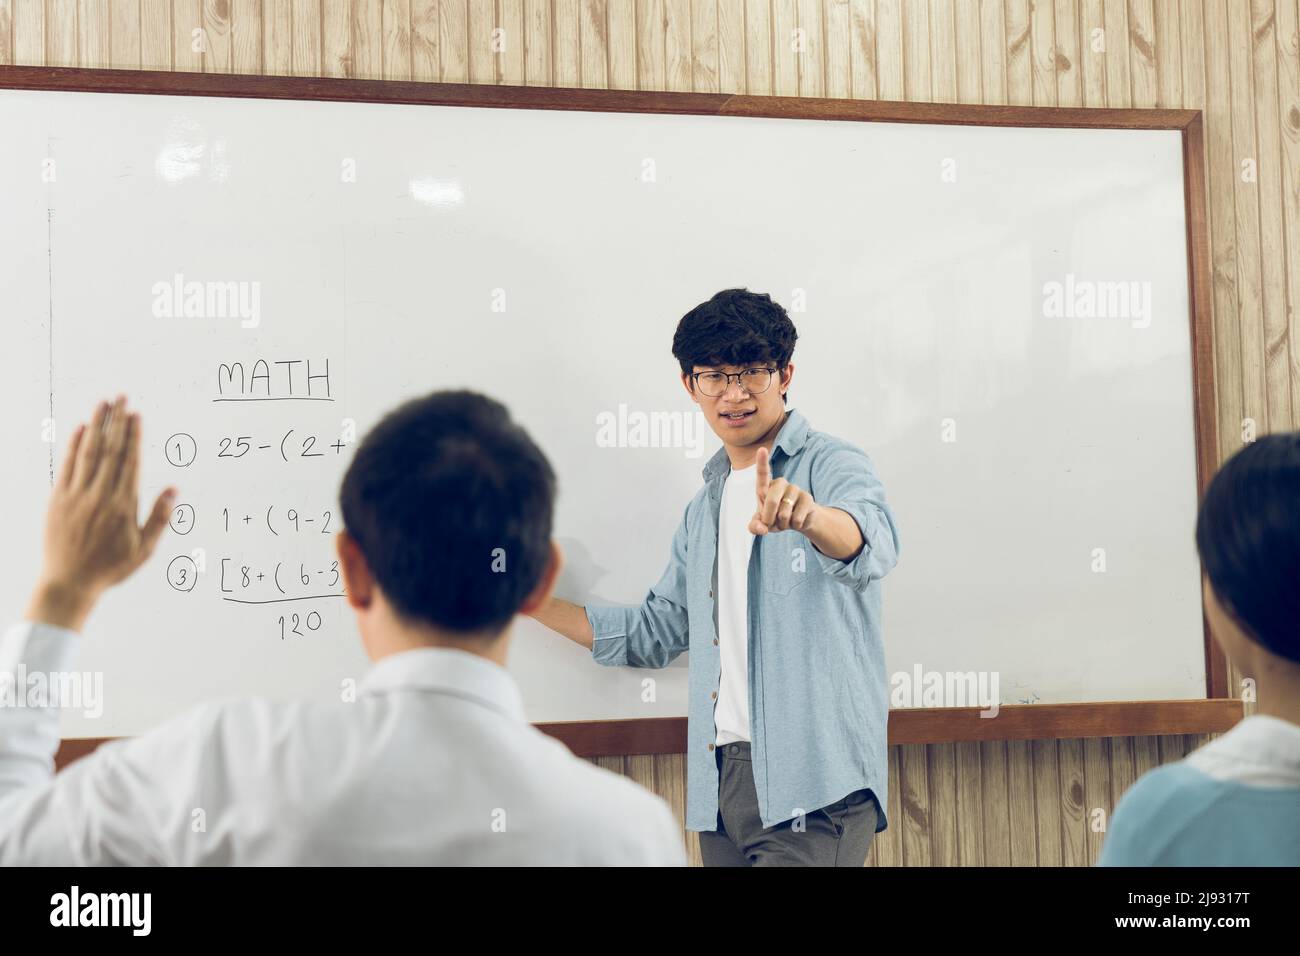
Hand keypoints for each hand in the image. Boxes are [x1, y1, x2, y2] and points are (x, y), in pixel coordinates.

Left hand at [26, 397, 175, 629]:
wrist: (69, 582)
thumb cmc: (111, 567)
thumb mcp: (144, 549)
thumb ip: (159, 518)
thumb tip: (173, 490)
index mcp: (123, 506)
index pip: (130, 462)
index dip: (134, 436)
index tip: (137, 415)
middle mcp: (99, 495)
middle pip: (110, 450)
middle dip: (117, 421)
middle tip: (122, 396)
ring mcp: (76, 495)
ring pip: (88, 452)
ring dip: (96, 425)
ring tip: (103, 403)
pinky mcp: (58, 499)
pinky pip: (67, 466)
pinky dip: (73, 445)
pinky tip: (80, 428)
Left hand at [749, 446, 818, 535]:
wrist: (797, 521)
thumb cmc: (774, 517)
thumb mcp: (762, 524)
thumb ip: (755, 526)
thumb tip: (761, 529)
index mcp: (766, 487)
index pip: (763, 473)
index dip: (762, 462)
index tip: (761, 449)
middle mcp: (781, 484)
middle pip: (771, 501)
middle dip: (768, 518)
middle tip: (771, 523)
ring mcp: (795, 489)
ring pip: (784, 513)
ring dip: (783, 524)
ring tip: (785, 520)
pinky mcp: (808, 498)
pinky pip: (797, 518)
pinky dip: (794, 525)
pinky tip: (796, 520)